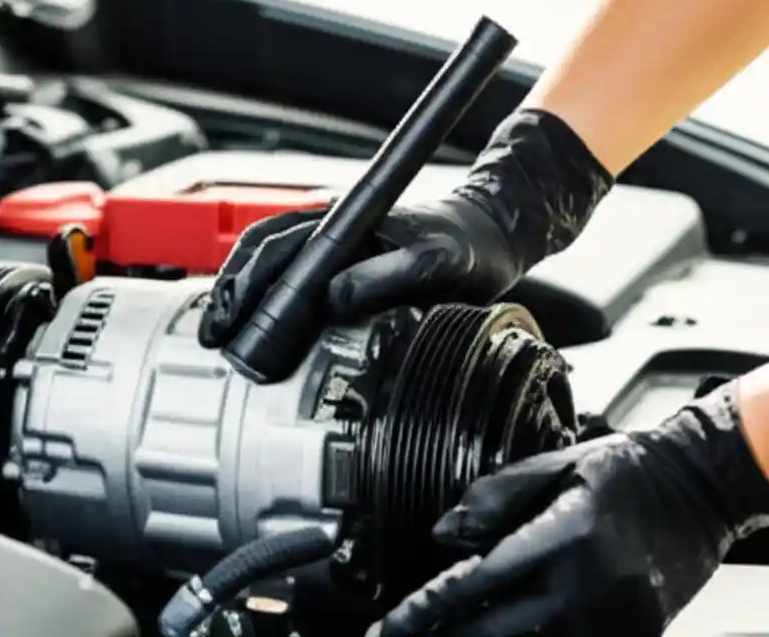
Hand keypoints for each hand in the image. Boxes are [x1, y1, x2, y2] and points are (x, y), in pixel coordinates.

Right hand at [199, 109, 612, 350]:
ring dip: (244, 300)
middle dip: (231, 296)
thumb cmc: (471, 243)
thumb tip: (334, 298)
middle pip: (261, 256)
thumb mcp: (439, 263)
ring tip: (223, 335)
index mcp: (345, 220)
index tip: (230, 317)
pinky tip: (257, 327)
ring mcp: (335, 248)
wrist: (496, 233)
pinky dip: (269, 303)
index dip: (246, 282)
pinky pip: (293, 280)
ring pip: (270, 267)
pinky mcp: (344, 267)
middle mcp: (332, 230)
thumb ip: (387, 277)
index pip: (275, 245)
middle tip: (213, 337)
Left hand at [370, 384, 768, 636]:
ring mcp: (610, 623)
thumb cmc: (624, 473)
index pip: (476, 584)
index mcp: (562, 540)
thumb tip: (440, 537)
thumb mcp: (554, 465)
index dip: (423, 611)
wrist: (698, 492)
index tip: (386, 628)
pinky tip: (493, 634)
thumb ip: (492, 499)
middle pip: (492, 633)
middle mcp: (585, 589)